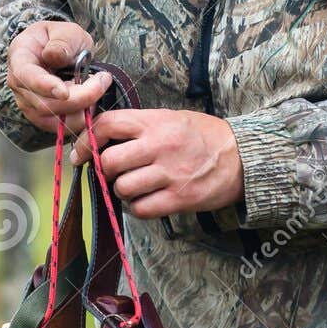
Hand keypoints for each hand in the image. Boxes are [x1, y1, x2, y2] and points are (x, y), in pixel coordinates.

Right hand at [7, 20, 112, 134]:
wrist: (59, 52)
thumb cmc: (61, 40)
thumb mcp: (66, 31)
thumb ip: (62, 42)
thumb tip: (54, 56)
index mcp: (20, 58)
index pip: (26, 77)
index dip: (45, 86)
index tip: (65, 92)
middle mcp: (19, 86)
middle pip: (45, 104)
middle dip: (80, 97)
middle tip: (103, 79)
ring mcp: (28, 105)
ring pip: (56, 120)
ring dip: (83, 108)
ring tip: (97, 87)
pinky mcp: (42, 119)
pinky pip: (63, 127)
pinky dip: (81, 118)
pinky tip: (91, 100)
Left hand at [68, 107, 243, 218]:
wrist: (244, 157)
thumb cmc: (204, 136)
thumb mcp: (172, 118)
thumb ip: (140, 127)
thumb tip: (101, 140)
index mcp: (156, 121)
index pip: (108, 124)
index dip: (87, 140)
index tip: (82, 152)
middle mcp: (160, 145)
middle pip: (109, 161)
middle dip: (103, 170)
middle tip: (111, 173)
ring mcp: (170, 174)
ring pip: (122, 187)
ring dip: (121, 190)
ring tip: (133, 187)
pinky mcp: (180, 198)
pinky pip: (141, 209)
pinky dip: (137, 208)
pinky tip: (146, 200)